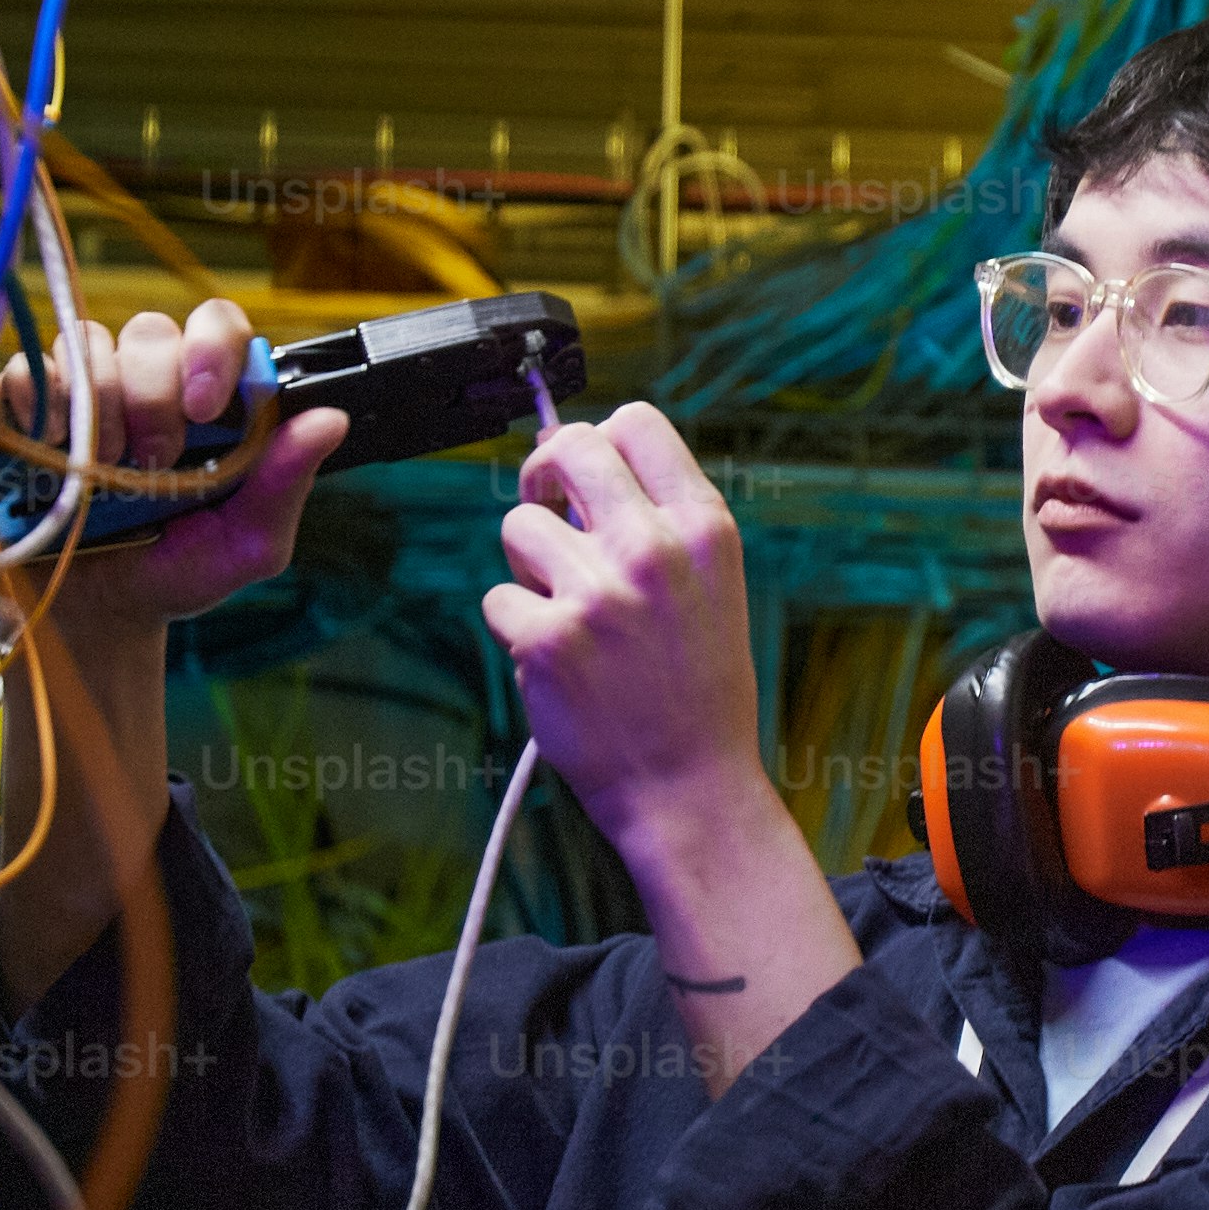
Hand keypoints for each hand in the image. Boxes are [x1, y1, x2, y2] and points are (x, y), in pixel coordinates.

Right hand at [0, 301, 349, 633]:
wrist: (96, 616)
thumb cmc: (177, 571)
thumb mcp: (245, 543)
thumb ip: (285, 483)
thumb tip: (331, 421)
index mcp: (208, 399)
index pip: (218, 326)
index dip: (213, 350)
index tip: (204, 406)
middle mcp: (148, 379)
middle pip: (152, 331)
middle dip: (153, 395)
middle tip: (153, 460)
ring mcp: (84, 388)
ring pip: (91, 341)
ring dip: (99, 404)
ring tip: (102, 469)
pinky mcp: (26, 406)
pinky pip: (30, 367)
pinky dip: (42, 401)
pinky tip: (52, 446)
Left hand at [482, 402, 764, 847]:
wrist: (690, 786)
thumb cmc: (697, 686)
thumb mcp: (710, 585)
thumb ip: (654, 517)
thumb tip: (566, 448)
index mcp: (703, 528)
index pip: (637, 423)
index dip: (599, 439)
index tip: (585, 476)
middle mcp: (653, 549)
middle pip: (569, 448)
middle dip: (544, 474)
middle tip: (546, 511)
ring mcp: (597, 593)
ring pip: (519, 526)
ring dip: (529, 564)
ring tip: (567, 611)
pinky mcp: (546, 639)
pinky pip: (498, 598)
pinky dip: (517, 626)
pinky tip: (556, 660)